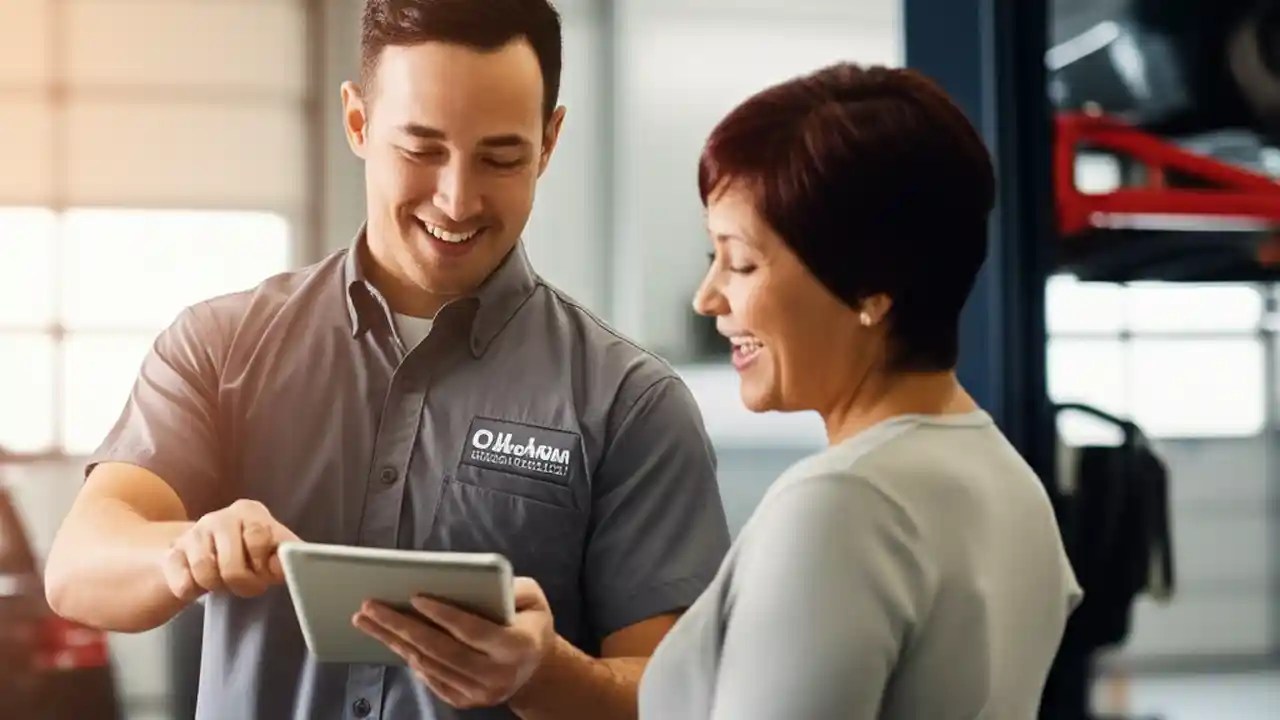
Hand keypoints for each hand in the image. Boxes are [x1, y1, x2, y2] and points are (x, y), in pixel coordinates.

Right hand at [162, 499, 299, 601]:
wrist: (208, 552)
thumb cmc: (250, 552)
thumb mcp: (273, 550)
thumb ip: (286, 555)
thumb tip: (292, 565)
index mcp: (249, 511)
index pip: (259, 537)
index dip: (263, 564)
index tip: (265, 573)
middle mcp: (218, 518)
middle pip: (231, 565)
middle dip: (242, 583)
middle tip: (246, 585)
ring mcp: (192, 535)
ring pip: (205, 574)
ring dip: (218, 587)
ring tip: (224, 582)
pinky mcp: (172, 554)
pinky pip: (182, 584)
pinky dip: (193, 591)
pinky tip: (200, 583)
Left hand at [353, 577, 554, 708]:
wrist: (535, 668)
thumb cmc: (529, 623)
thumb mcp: (533, 598)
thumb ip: (510, 587)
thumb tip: (470, 578)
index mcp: (517, 647)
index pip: (472, 631)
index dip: (443, 614)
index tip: (414, 596)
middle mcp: (497, 675)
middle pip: (441, 650)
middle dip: (402, 626)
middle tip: (371, 606)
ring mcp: (479, 693)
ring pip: (429, 665)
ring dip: (394, 641)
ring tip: (367, 619)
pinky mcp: (464, 701)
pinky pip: (429, 678)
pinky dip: (408, 657)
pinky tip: (390, 639)